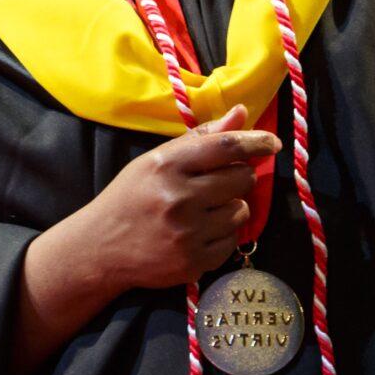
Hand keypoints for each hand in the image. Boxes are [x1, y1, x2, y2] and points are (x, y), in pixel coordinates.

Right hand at [12, 106, 278, 374]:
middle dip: (238, 175)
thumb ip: (200, 138)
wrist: (101, 246)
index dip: (255, 141)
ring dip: (231, 207)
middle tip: (220, 181)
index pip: (224, 146)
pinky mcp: (195, 261)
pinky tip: (201, 231)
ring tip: (205, 209)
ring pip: (241, 210)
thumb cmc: (131, 196)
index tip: (272, 143)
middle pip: (240, 177)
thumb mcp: (157, 160)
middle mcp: (178, 197)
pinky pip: (233, 240)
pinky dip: (223, 233)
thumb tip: (242, 113)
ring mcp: (188, 232)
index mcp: (166, 165)